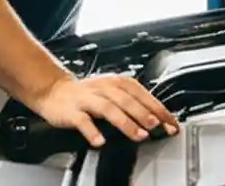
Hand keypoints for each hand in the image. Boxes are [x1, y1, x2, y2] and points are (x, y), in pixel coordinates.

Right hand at [28, 73, 178, 147]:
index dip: (157, 108)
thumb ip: (133, 104)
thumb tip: (159, 119)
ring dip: (125, 122)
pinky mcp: (72, 111)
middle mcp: (103, 89)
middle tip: (157, 126)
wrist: (54, 90)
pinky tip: (100, 141)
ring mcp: (87, 99)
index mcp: (116, 83)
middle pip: (126, 100)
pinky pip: (83, 121)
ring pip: (108, 109)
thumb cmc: (88, 95)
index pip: (141, 93)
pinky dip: (92, 131)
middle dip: (144, 114)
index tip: (170, 123)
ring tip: (138, 135)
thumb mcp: (113, 93)